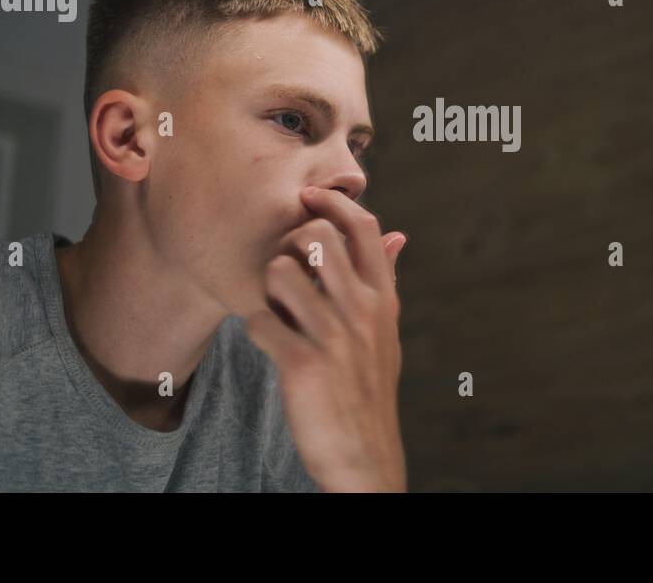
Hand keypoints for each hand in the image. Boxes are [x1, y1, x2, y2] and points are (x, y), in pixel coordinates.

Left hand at [246, 186, 407, 491]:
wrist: (363, 454)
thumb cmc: (368, 386)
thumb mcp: (386, 331)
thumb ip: (385, 280)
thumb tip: (397, 235)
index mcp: (383, 299)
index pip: (364, 227)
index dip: (332, 203)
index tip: (308, 198)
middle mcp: (362, 311)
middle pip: (316, 238)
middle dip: (290, 247)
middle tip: (285, 271)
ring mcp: (332, 337)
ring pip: (281, 273)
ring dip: (267, 288)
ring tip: (276, 309)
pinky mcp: (301, 365)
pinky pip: (258, 321)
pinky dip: (255, 329)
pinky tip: (268, 342)